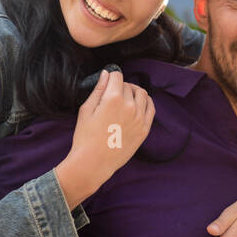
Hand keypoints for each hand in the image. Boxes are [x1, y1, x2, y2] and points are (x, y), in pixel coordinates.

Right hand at [56, 69, 154, 206]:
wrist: (94, 162)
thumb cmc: (85, 137)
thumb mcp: (86, 110)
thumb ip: (98, 90)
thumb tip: (106, 74)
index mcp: (113, 99)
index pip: (117, 76)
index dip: (111, 76)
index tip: (108, 80)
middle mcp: (130, 106)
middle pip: (129, 86)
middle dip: (120, 86)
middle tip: (112, 93)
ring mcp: (140, 118)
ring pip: (142, 94)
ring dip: (134, 92)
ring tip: (124, 98)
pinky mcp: (145, 129)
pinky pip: (151, 108)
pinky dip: (145, 102)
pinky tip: (137, 105)